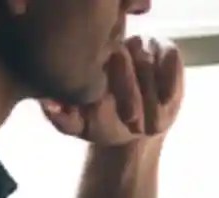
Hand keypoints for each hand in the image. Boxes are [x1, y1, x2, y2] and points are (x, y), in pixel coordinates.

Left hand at [42, 36, 184, 146]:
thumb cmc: (104, 124)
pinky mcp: (165, 51)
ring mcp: (140, 46)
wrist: (136, 130)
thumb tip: (47, 106)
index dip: (117, 92)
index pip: (98, 63)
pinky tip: (166, 101)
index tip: (126, 119)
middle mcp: (112, 46)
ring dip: (153, 97)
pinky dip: (170, 79)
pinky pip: (170, 57)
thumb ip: (63, 119)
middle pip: (125, 60)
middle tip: (135, 123)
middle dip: (133, 96)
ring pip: (149, 63)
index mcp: (87, 59)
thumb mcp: (81, 126)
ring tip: (153, 125)